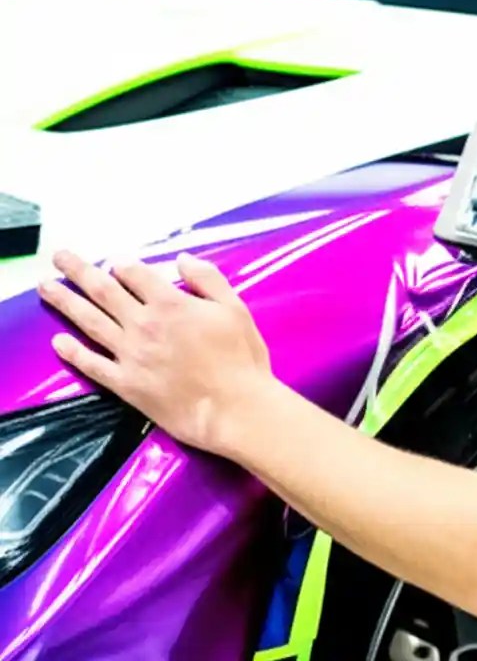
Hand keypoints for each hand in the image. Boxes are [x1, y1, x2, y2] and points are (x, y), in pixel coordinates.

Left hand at [36, 250, 273, 455]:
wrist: (235, 409)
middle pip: (103, 291)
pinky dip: (73, 352)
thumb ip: (209, 280)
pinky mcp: (125, 384)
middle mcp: (143, 324)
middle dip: (78, 270)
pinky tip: (58, 342)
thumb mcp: (235, 310)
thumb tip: (183, 259)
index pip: (135, 274)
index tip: (115, 262)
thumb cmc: (242, 359)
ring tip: (45, 287)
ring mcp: (130, 354)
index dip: (123, 264)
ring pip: (89, 322)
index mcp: (171, 303)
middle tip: (60, 257)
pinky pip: (92, 364)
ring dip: (65, 301)